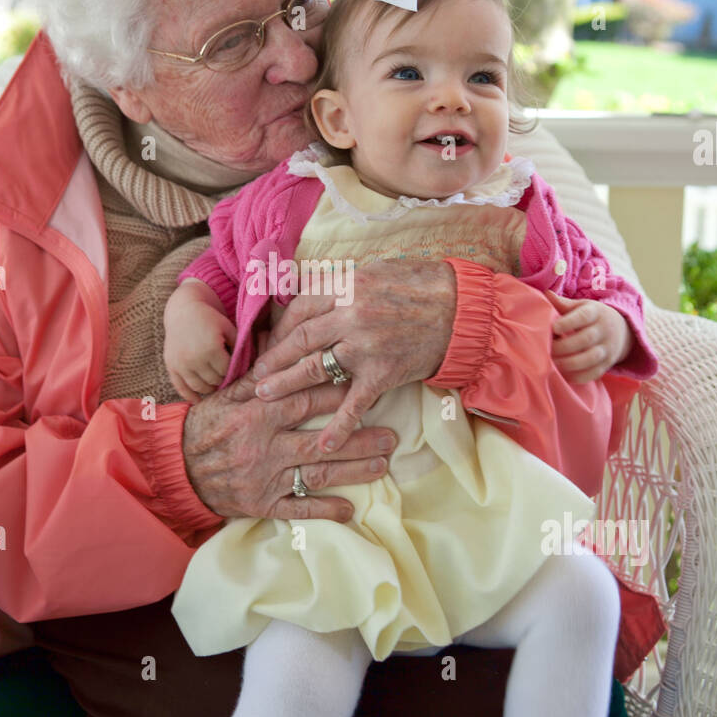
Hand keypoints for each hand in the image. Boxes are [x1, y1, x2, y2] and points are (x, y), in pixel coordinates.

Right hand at [164, 302, 236, 403]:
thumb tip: (249, 367)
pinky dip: (190, 396)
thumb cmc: (210, 319)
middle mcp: (194, 358)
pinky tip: (198, 400)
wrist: (183, 311)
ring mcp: (181, 364)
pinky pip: (180, 387)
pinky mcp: (171, 366)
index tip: (234, 368)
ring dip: (209, 387)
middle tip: (225, 376)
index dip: (232, 371)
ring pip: (199, 387)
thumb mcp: (228, 328)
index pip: (226, 371)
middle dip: (222, 379)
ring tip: (215, 383)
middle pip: (214, 380)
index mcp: (211, 348)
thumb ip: (240, 347)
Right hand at [181, 369, 397, 522]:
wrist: (175, 469)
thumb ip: (259, 380)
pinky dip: (325, 511)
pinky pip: (298, 509)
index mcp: (257, 417)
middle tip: (391, 436)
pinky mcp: (261, 504)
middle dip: (358, 439)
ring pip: (316, 474)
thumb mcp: (226, 397)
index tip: (365, 390)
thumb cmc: (204, 427)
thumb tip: (286, 352)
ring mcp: (264, 479)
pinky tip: (349, 510)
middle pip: (320, 441)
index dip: (337, 397)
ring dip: (352, 472)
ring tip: (381, 466)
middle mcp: (264, 448)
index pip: (304, 403)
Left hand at [248, 259, 457, 453]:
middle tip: (253, 375)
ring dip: (287, 384)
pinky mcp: (383, 373)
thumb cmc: (421, 285)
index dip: (280, 328)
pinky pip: (354, 403)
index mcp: (347, 286)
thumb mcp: (375, 271)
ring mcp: (365, 346)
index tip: (268, 342)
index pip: (300, 308)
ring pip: (315, 368)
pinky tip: (323, 445)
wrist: (462, 309)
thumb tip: (311, 290)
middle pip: (299, 339)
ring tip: (264, 397)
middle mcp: (351, 314)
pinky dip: (338, 427)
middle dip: (273, 358)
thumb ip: (343, 284)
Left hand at [545, 292, 631, 382]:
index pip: (584, 316)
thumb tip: (546, 294)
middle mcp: (604, 330)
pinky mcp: (607, 364)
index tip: (554, 328)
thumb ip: (564, 304)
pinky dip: (578, 376)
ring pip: (590, 358)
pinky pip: (594, 373)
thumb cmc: (592, 316)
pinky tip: (564, 374)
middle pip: (586, 339)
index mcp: (596, 313)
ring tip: (552, 363)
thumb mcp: (582, 306)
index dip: (569, 323)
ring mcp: (607, 349)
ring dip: (569, 363)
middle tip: (546, 350)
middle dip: (564, 346)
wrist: (622, 330)